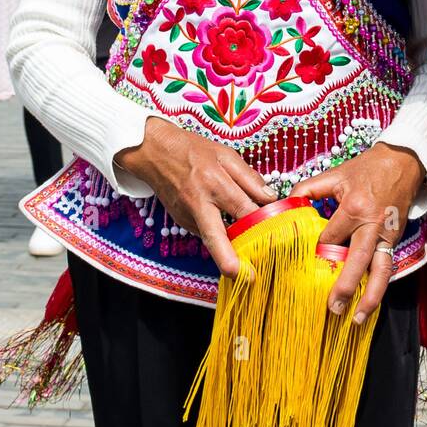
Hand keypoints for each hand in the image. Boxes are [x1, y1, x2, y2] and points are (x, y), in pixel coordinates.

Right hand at [114, 116, 275, 275]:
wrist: (153, 152)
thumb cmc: (190, 150)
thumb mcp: (224, 154)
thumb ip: (248, 177)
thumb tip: (269, 197)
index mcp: (213, 182)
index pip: (242, 208)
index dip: (259, 222)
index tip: (273, 235)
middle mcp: (198, 204)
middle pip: (215, 237)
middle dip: (227, 259)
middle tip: (243, 276)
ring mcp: (187, 216)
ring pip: (213, 238)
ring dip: (230, 247)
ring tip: (247, 255)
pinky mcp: (182, 222)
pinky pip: (206, 232)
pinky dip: (220, 234)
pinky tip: (230, 230)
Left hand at [290, 142, 424, 321]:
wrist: (403, 162)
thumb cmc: (367, 168)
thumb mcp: (334, 174)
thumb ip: (307, 189)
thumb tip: (286, 205)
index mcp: (353, 207)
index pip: (330, 239)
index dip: (317, 251)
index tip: (307, 263)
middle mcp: (372, 224)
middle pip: (358, 261)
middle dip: (346, 286)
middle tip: (332, 309)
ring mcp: (386, 234)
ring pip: (381, 270)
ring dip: (370, 297)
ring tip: (358, 319)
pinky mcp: (395, 239)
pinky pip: (387, 266)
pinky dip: (380, 287)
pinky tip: (370, 304)